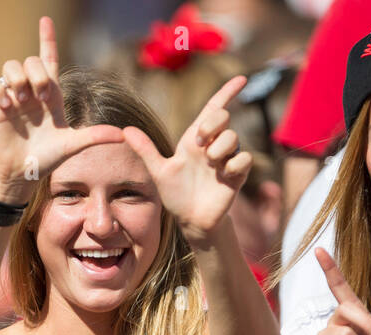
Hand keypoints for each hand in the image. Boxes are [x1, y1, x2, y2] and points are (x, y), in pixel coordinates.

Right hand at [0, 16, 124, 203]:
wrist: (22, 172)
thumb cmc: (47, 158)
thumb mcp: (73, 146)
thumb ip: (95, 136)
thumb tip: (123, 136)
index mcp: (51, 94)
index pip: (48, 58)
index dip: (47, 38)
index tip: (45, 20)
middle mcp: (31, 91)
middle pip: (31, 60)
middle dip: (37, 75)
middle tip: (40, 99)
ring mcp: (12, 96)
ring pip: (10, 66)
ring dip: (17, 80)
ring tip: (21, 102)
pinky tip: (7, 107)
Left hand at [123, 76, 254, 244]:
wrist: (190, 220)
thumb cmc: (175, 194)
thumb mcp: (158, 171)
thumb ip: (145, 150)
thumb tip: (125, 130)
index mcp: (195, 140)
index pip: (213, 109)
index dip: (227, 93)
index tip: (241, 79)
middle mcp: (213, 145)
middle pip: (222, 117)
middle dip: (211, 125)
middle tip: (200, 144)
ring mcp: (226, 159)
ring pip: (233, 137)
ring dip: (219, 149)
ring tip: (210, 165)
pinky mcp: (237, 175)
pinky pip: (244, 159)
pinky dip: (233, 165)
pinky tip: (224, 176)